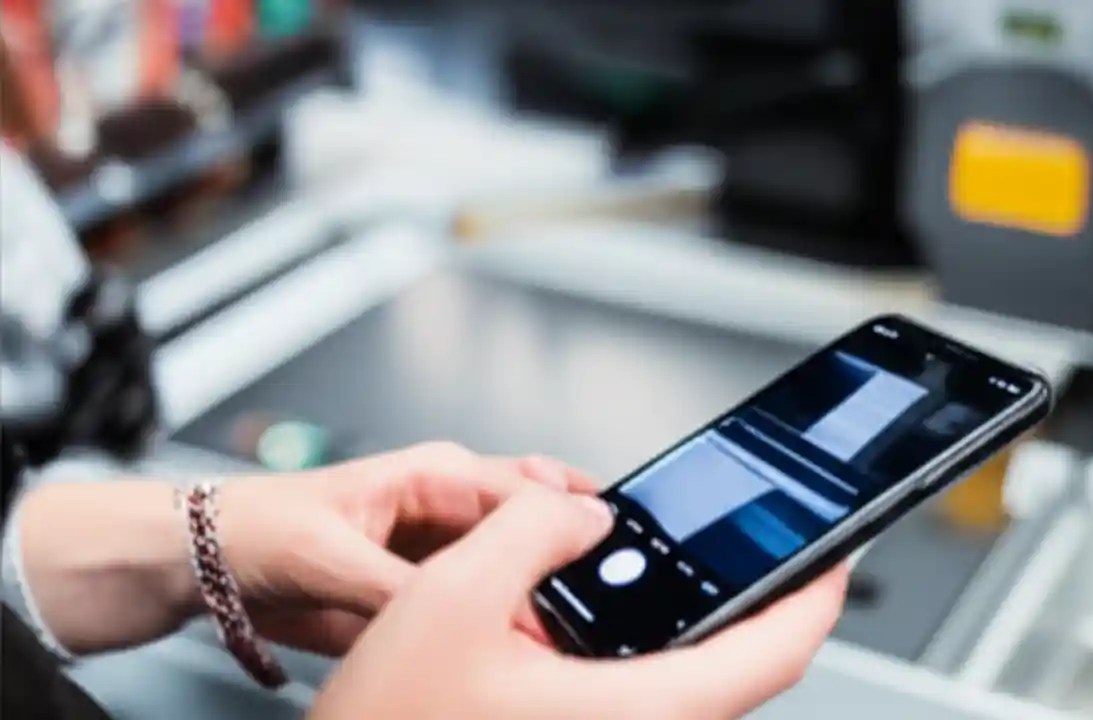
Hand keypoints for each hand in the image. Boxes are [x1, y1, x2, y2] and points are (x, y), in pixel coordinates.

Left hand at [219, 443, 596, 654]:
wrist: (199, 566)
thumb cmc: (254, 528)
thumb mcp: (332, 557)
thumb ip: (401, 587)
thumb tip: (464, 610)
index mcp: (435, 475)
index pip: (529, 495)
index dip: (569, 528)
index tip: (598, 564)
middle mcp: (445, 509)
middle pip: (532, 534)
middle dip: (564, 564)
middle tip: (594, 599)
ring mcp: (436, 556)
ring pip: (509, 578)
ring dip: (531, 605)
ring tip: (555, 634)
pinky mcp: (420, 598)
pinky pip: (474, 616)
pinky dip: (496, 635)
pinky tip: (508, 654)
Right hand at [311, 486, 847, 719]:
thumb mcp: (448, 598)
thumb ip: (530, 531)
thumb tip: (584, 515)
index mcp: (639, 711)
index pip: (776, 651)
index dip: (816, 592)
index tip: (837, 550)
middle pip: (739, 668)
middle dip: (752, 601)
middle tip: (754, 546)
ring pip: (688, 685)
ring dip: (690, 626)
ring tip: (672, 569)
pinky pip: (641, 699)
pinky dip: (641, 654)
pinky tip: (595, 620)